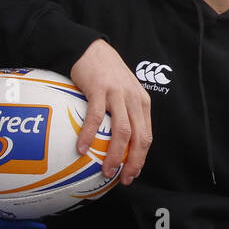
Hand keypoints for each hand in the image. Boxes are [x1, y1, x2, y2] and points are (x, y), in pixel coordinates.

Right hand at [70, 39, 151, 184]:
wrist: (92, 49)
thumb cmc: (107, 75)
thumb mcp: (125, 93)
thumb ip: (126, 114)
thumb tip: (120, 145)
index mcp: (142, 103)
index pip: (147, 137)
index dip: (141, 158)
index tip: (132, 174)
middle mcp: (133, 100)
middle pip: (138, 138)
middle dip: (132, 162)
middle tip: (122, 179)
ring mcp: (117, 94)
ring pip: (122, 131)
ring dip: (114, 154)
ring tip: (105, 170)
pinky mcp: (99, 89)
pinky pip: (96, 117)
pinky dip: (89, 135)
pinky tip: (81, 148)